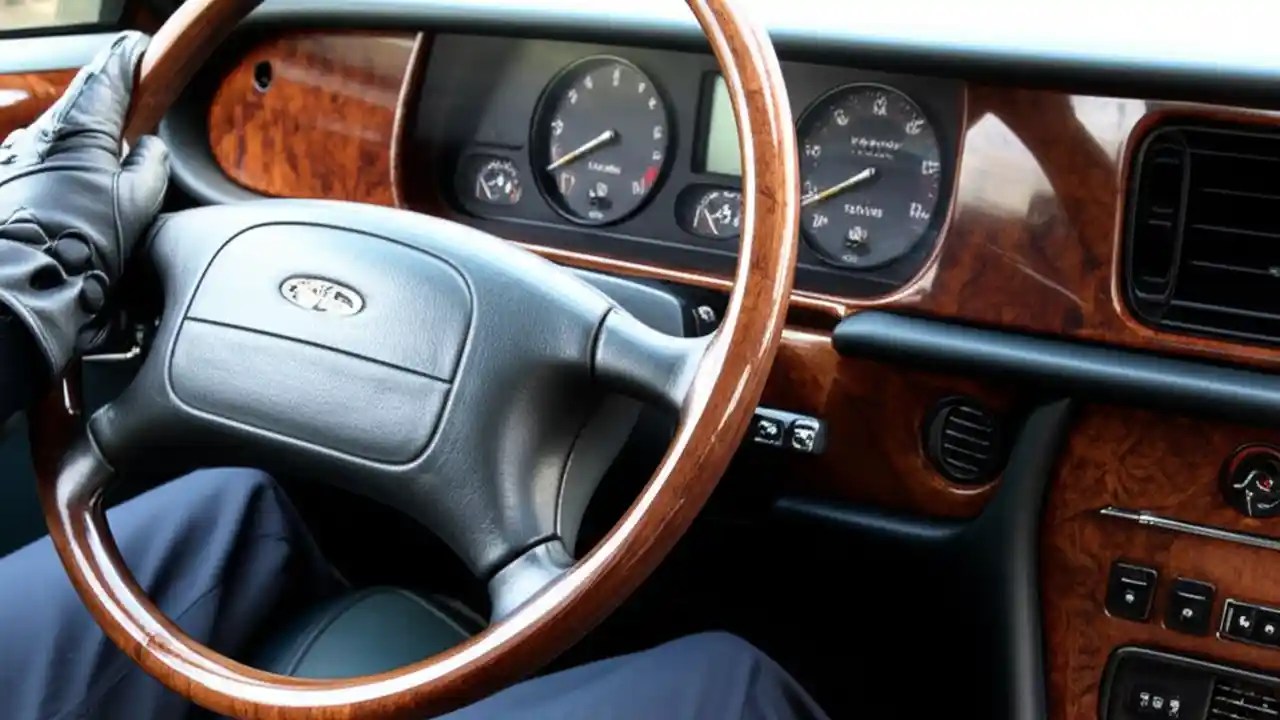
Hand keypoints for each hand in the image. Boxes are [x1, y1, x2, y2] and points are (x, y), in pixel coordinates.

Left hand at [0, 31, 168, 378]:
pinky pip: (42, 160)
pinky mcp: (7, 184)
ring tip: (109, 151)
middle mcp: (42, 134)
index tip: (141, 49)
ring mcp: (18, 158)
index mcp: (80, 128)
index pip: (107, 77)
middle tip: (133, 92)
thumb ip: (151, 164)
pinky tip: (78, 183)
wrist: (27, 283)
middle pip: (82, 102)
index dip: (127, 60)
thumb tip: (149, 149)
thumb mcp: (140, 202)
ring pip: (60, 133)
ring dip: (85, 134)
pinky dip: (64, 161)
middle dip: (108, 96)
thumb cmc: (83, 244)